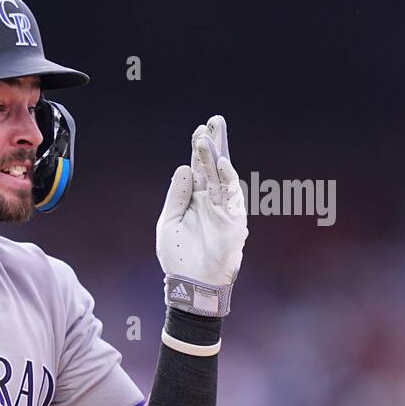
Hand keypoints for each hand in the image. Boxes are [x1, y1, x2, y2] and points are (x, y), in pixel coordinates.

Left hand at [156, 115, 248, 314]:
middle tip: (213, 122)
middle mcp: (210, 201)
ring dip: (216, 157)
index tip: (200, 131)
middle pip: (213, 167)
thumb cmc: (179, 256)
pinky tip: (222, 163)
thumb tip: (183, 168)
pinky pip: (233, 196)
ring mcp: (223, 209)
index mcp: (194, 200)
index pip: (198, 170)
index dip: (199, 151)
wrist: (191, 283)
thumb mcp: (170, 222)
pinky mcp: (234, 221)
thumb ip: (177, 195)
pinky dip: (228, 179)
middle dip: (213, 145)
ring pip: (221, 177)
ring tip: (209, 137)